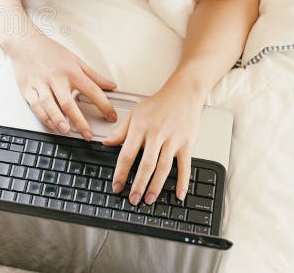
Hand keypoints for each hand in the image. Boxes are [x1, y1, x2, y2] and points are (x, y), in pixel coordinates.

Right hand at [6, 32, 117, 139]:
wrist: (24, 43)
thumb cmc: (49, 51)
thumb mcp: (76, 59)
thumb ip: (94, 75)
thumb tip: (111, 85)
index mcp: (71, 71)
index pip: (92, 90)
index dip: (104, 106)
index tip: (111, 116)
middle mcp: (56, 78)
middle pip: (68, 103)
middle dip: (79, 121)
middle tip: (87, 134)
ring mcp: (40, 84)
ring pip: (49, 105)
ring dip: (58, 120)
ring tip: (67, 130)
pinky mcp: (27, 89)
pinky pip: (35, 105)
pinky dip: (43, 116)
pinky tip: (51, 123)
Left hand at [102, 80, 204, 204]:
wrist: (183, 93)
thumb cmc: (158, 104)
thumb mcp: (134, 113)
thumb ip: (121, 131)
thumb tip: (106, 143)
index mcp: (140, 127)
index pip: (127, 154)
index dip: (120, 172)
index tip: (116, 186)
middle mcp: (156, 134)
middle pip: (146, 164)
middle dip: (138, 184)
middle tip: (133, 199)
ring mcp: (173, 140)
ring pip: (164, 167)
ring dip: (156, 186)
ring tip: (149, 199)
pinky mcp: (187, 144)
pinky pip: (185, 166)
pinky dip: (183, 182)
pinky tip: (179, 195)